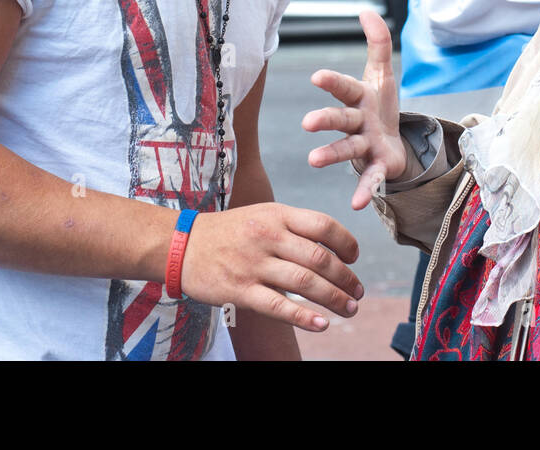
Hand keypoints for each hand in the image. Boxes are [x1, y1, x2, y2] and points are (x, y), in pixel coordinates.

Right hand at [180, 202, 361, 331]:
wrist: (181, 244)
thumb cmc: (229, 232)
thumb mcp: (262, 215)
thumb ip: (294, 227)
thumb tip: (333, 248)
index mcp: (276, 215)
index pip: (323, 225)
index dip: (346, 243)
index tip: (354, 258)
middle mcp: (267, 237)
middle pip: (319, 258)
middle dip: (346, 278)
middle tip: (358, 292)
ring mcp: (253, 264)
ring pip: (304, 284)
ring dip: (334, 299)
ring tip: (349, 309)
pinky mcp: (240, 290)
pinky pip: (279, 306)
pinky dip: (304, 317)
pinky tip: (321, 324)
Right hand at [303, 11, 405, 209]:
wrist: (393, 142)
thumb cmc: (380, 105)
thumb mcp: (383, 72)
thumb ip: (378, 41)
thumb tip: (365, 10)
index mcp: (359, 98)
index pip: (344, 87)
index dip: (333, 82)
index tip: (317, 77)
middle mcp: (357, 122)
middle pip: (340, 119)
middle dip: (326, 121)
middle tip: (307, 123)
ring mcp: (365, 146)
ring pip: (347, 149)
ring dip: (331, 155)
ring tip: (314, 160)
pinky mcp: (378, 166)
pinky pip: (370, 179)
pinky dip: (363, 191)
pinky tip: (356, 204)